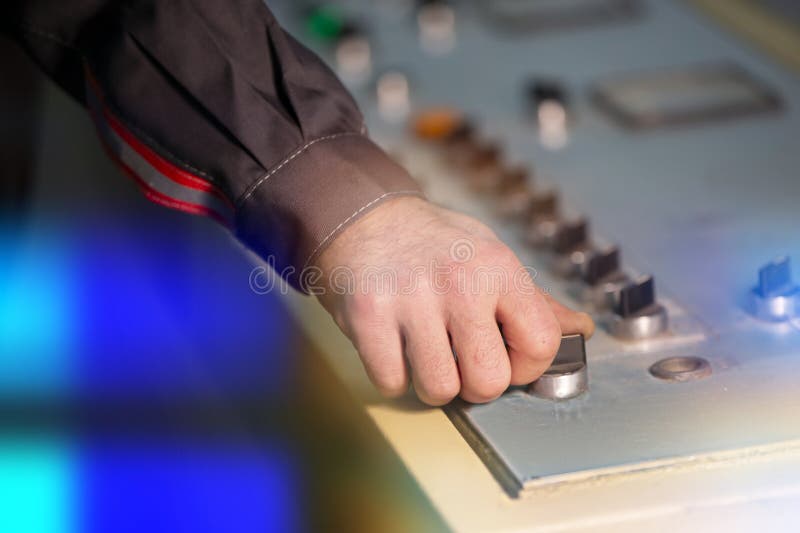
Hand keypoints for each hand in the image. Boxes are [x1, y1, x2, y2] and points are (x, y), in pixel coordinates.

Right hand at [314, 196, 593, 405]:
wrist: (365, 216)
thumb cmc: (434, 243)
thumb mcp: (490, 255)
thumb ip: (533, 300)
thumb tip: (580, 328)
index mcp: (498, 268)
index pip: (540, 345)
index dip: (526, 366)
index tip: (506, 357)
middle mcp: (459, 282)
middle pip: (488, 382)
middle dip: (475, 383)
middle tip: (460, 358)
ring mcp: (411, 300)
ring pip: (439, 390)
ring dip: (432, 380)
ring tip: (426, 349)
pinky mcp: (368, 316)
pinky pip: (392, 382)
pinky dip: (393, 374)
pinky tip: (395, 345)